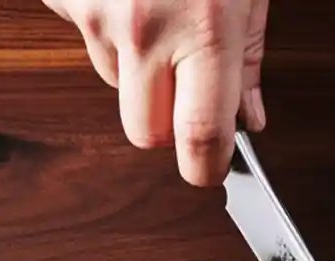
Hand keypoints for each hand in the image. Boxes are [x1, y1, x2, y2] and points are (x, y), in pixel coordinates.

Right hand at [43, 0, 268, 185]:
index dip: (206, 167)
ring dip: (136, 67)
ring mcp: (98, 15)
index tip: (211, 169)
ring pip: (115, 83)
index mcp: (206, 27)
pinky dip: (107, 26)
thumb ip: (247, 55)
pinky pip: (87, 38)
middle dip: (166, 124)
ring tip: (157, 10)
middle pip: (145, 132)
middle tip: (186, 82)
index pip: (200, 137)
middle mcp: (146, 28)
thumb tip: (246, 118)